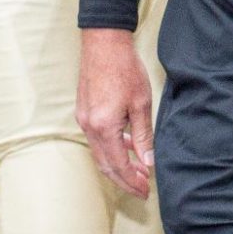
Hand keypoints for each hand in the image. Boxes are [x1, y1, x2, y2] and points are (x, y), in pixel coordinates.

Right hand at [76, 28, 153, 198]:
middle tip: (142, 189)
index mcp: (103, 127)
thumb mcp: (140, 103)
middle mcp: (89, 127)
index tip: (145, 191)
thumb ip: (143, 135)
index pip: (118, 166)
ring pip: (100, 153)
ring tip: (139, 170)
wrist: (104, 43)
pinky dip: (111, 149)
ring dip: (118, 165)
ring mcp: (83, 119)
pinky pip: (97, 139)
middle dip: (124, 180)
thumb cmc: (124, 69)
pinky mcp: (84, 111)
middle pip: (106, 165)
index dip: (132, 181)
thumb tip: (148, 161)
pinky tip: (126, 146)